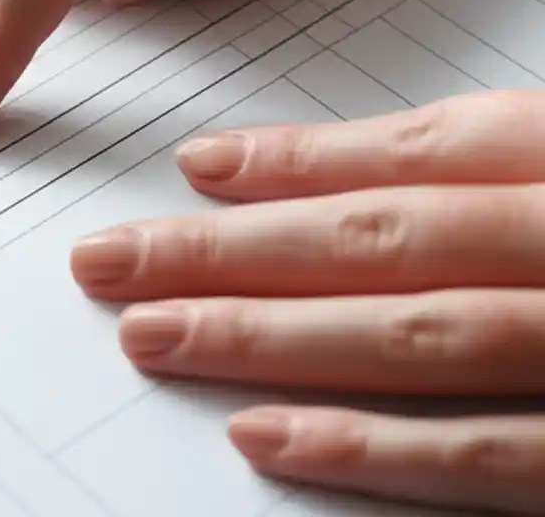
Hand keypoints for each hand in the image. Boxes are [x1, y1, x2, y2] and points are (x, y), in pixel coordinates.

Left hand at [70, 89, 544, 514]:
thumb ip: (500, 171)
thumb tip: (343, 176)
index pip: (422, 154)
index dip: (300, 162)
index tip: (192, 165)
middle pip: (378, 240)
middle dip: (231, 250)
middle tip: (111, 258)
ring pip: (406, 336)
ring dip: (263, 335)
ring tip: (149, 332)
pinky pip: (484, 457)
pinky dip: (364, 446)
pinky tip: (255, 434)